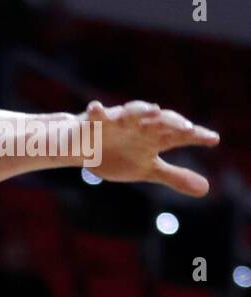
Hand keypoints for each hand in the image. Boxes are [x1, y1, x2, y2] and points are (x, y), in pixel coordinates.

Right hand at [82, 100, 217, 195]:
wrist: (83, 148)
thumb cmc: (117, 155)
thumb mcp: (147, 170)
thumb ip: (175, 176)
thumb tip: (206, 189)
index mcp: (154, 137)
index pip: (179, 135)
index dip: (196, 136)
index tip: (213, 140)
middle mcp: (139, 126)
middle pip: (160, 120)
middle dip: (173, 122)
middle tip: (187, 129)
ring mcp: (117, 122)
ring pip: (132, 112)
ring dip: (141, 110)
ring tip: (153, 109)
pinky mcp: (94, 122)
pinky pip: (95, 115)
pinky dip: (95, 111)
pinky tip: (95, 107)